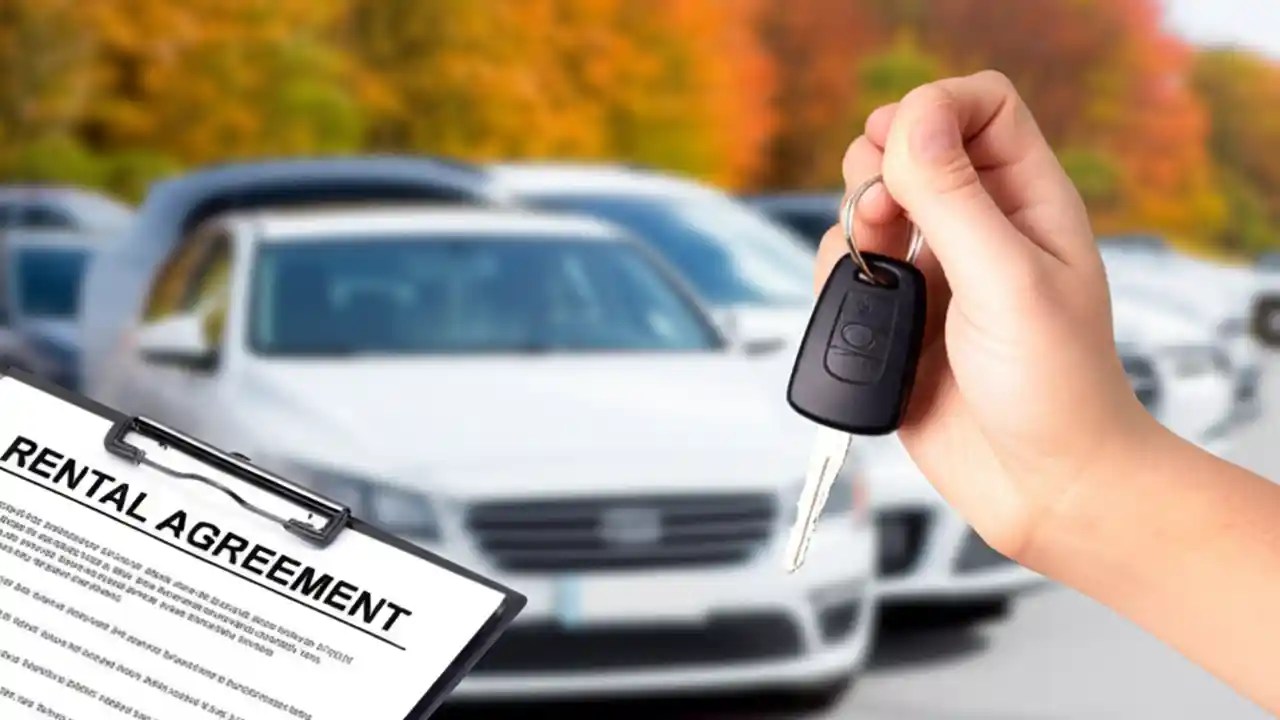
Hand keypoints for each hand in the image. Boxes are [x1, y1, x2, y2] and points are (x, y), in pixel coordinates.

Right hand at [817, 71, 1161, 567]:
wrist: (1041, 487)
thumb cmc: (1056, 390)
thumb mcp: (1006, 282)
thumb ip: (953, 198)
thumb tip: (909, 119)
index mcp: (1028, 202)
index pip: (980, 106)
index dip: (934, 107)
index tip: (901, 145)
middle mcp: (980, 228)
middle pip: (910, 148)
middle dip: (879, 169)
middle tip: (885, 216)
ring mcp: (937, 273)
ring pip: (869, 208)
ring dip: (854, 227)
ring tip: (876, 270)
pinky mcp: (900, 318)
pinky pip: (849, 271)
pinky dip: (839, 277)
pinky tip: (864, 309)